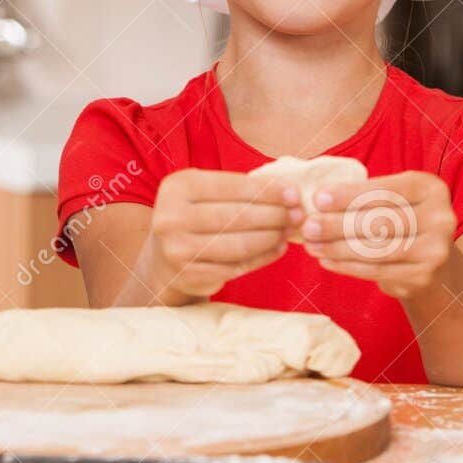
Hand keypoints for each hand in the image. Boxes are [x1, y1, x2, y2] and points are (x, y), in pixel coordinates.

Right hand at [137, 169, 301, 303]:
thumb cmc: (194, 218)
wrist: (163, 261)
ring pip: (239, 244)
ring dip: (272, 237)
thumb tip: (289, 191)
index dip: (266, 191)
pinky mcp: (189, 276)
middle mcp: (170, 217)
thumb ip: (239, 189)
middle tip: (299, 215)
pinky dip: (263, 257)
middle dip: (275, 215)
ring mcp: (177, 249)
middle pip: (237, 216)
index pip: (231, 186)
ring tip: (290, 231)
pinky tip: (278, 248)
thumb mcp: (204, 194)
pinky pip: (237, 266)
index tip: (294, 194)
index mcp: (176, 187)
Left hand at [301, 171, 455, 297]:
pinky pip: (377, 271)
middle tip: (307, 226)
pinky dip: (347, 266)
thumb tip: (316, 199)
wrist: (428, 258)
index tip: (318, 199)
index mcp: (431, 189)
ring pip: (377, 249)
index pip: (387, 190)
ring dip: (338, 248)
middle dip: (338, 224)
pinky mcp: (423, 277)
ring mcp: (436, 250)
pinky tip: (326, 260)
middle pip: (381, 222)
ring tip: (311, 245)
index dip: (350, 195)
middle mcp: (441, 218)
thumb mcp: (390, 198)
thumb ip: (362, 195)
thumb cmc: (397, 217)